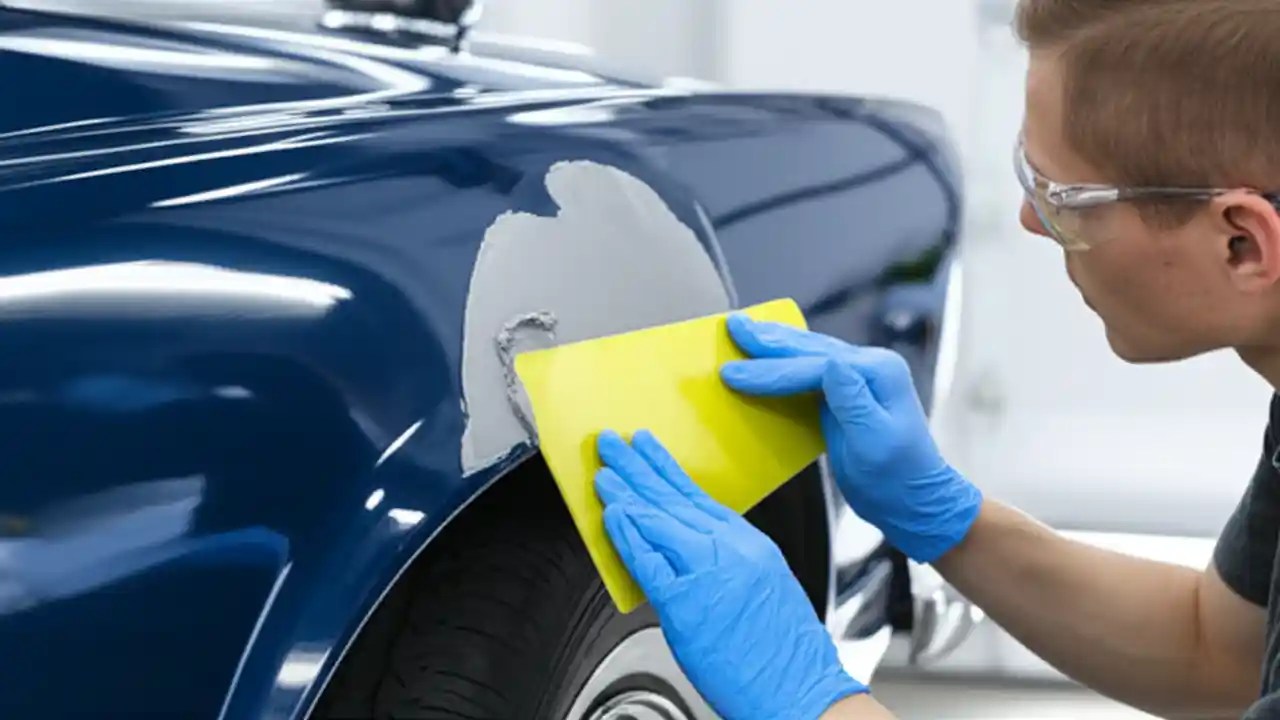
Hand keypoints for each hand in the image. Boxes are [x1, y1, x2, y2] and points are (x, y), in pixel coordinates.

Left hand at [594, 429, 866, 719]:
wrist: (803, 690)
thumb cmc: (784, 651)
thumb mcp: (764, 585)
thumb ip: (727, 559)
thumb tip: (686, 547)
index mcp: (751, 542)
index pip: (698, 494)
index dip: (665, 468)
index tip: (645, 448)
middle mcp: (732, 549)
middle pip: (673, 497)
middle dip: (637, 466)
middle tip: (611, 442)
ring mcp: (709, 573)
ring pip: (658, 520)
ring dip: (625, 493)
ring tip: (602, 473)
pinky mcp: (687, 604)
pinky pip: (648, 562)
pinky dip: (628, 535)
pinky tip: (612, 516)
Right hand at [720, 314, 982, 563]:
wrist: (915, 502)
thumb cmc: (897, 479)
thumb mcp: (874, 443)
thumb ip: (852, 401)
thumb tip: (831, 363)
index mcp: (878, 373)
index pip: (815, 366)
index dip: (772, 370)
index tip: (732, 373)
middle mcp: (870, 366)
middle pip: (810, 348)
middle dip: (768, 340)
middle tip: (733, 326)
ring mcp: (859, 377)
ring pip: (809, 353)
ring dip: (774, 343)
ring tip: (743, 329)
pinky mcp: (847, 394)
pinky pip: (809, 371)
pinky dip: (783, 363)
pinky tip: (765, 354)